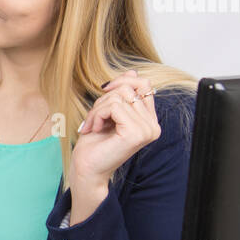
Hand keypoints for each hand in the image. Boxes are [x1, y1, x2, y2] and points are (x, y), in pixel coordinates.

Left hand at [68, 70, 160, 212]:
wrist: (87, 168)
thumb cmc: (95, 143)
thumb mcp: (108, 112)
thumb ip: (122, 94)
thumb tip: (133, 71)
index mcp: (150, 120)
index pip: (145, 85)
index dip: (123, 80)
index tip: (104, 90)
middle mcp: (153, 125)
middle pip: (129, 89)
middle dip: (104, 99)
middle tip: (93, 118)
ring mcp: (147, 130)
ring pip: (119, 97)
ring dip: (98, 109)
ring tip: (93, 125)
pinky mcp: (136, 133)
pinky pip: (114, 107)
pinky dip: (98, 115)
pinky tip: (95, 129)